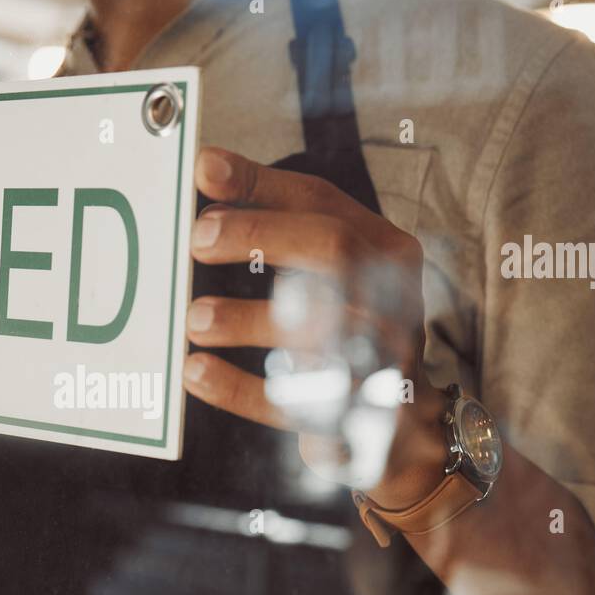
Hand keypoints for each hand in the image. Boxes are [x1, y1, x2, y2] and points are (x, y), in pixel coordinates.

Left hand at [183, 147, 445, 505]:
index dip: (261, 186)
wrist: (401, 424)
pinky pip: (294, 403)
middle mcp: (394, 297)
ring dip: (248, 319)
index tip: (203, 171)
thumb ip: (274, 219)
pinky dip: (239, 388)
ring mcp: (384, 360)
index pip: (324, 203)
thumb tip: (206, 170)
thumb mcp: (330, 270)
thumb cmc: (348, 327)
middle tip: (197, 239)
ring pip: (320, 330)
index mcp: (386, 250)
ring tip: (193, 318)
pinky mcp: (356, 416)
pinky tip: (195, 372)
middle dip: (261, 236)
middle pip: (334, 251)